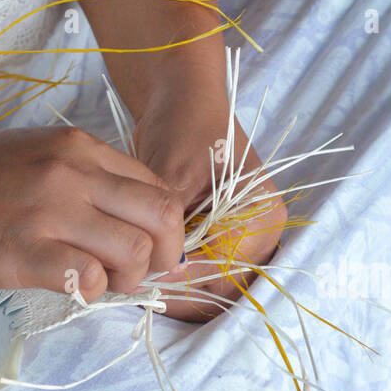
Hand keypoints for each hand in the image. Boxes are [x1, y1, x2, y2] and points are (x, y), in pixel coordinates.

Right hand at [0, 126, 186, 300]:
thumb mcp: (29, 157)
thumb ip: (79, 180)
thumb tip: (119, 223)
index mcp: (78, 148)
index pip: (156, 187)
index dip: (162, 229)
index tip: (146, 252)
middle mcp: (72, 173)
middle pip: (163, 218)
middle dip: (164, 257)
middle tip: (138, 277)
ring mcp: (49, 212)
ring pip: (136, 252)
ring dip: (128, 280)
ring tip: (97, 284)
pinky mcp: (23, 252)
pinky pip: (88, 279)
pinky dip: (90, 292)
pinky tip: (68, 289)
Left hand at [139, 116, 288, 320]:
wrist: (183, 99)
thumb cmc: (184, 127)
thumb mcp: (174, 179)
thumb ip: (168, 228)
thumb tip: (152, 277)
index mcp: (259, 220)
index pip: (219, 275)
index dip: (177, 284)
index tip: (139, 280)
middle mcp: (257, 236)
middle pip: (216, 288)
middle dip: (173, 291)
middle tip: (131, 285)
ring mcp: (239, 239)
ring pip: (204, 285)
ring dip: (170, 286)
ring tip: (132, 276)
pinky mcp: (217, 238)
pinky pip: (197, 272)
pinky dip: (170, 274)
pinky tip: (140, 267)